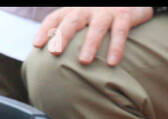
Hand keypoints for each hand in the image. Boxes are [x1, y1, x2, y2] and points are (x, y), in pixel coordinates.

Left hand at [34, 7, 154, 65]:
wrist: (131, 1)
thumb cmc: (107, 11)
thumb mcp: (87, 15)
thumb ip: (74, 28)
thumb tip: (58, 51)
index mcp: (76, 8)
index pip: (56, 17)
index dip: (46, 30)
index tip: (37, 45)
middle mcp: (88, 8)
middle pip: (72, 21)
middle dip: (62, 36)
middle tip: (55, 53)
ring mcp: (106, 11)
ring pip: (95, 28)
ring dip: (89, 44)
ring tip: (84, 62)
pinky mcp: (124, 15)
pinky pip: (120, 32)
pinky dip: (116, 47)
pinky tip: (112, 63)